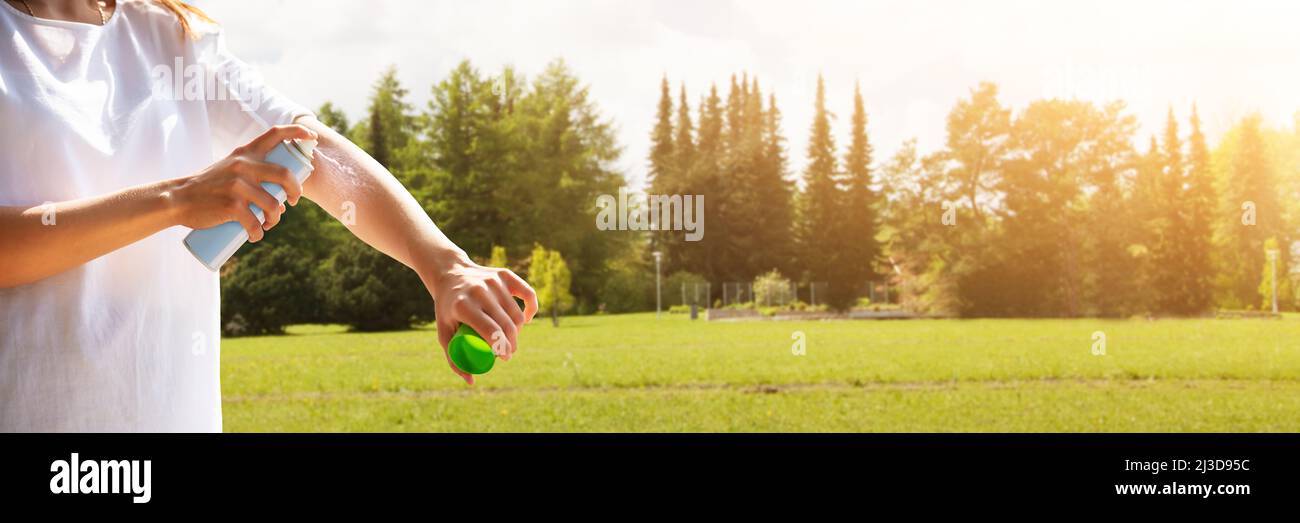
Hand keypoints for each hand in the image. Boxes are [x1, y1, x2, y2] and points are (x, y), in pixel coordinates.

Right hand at [167, 124, 317, 240]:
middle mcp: (243, 165)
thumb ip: (253, 175)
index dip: (298, 131)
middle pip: (285, 174)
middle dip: (296, 190)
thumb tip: (283, 201)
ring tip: (268, 224)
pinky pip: (256, 224)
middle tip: (294, 201)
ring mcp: (238, 185)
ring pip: (274, 205)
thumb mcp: (230, 169)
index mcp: (245, 153)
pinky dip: (258, 234)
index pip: (275, 133)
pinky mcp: (232, 205)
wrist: (178, 199)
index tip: (312, 136)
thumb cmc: (208, 187)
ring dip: (276, 219)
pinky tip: (254, 236)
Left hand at [427, 258, 538, 384]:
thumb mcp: (444, 333)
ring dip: (518, 330)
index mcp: (462, 305)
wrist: (450, 273)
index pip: (490, 331)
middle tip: (509, 353)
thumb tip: (472, 380)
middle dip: (512, 344)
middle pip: (506, 324)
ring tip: (511, 338)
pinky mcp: (504, 274)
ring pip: (516, 313)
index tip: (504, 358)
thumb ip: (454, 359)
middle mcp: (479, 290)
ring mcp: (493, 281)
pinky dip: (531, 308)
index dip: (502, 348)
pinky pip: (527, 293)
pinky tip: (526, 319)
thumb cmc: (447, 309)